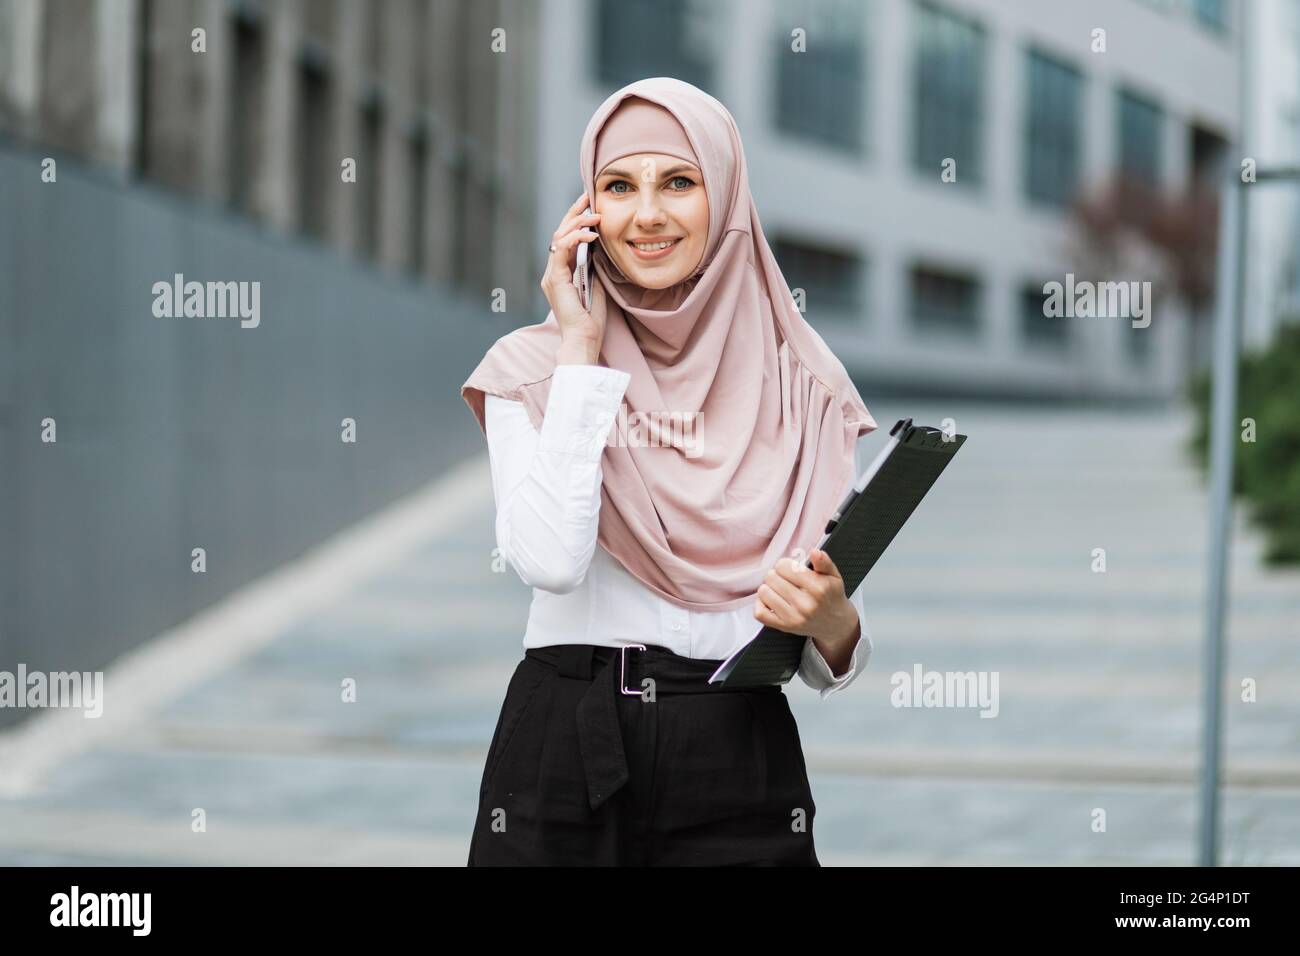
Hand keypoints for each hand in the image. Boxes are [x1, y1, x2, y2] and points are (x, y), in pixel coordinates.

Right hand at [541, 192, 604, 363]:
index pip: (566, 238)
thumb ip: (594, 265)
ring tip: (595, 216)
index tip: (590, 204)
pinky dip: (575, 239)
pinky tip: (591, 235)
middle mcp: (553, 271)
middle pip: (560, 232)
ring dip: (578, 223)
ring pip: (559, 237)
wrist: (584, 339)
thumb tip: (600, 246)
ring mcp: (552, 275)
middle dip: (574, 212)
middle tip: (588, 196)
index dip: (576, 219)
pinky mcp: (555, 279)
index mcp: (561, 272)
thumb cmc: (591, 319)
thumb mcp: (596, 284)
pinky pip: (561, 251)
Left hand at [754, 549, 859, 674]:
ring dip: (769, 587)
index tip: (790, 568)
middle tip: (785, 579)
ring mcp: (794, 617)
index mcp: (818, 589)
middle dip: (777, 574)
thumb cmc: (831, 596)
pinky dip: (761, 603)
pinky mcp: (784, 627)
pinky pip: (760, 613)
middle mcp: (805, 605)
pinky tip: (771, 600)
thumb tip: (815, 551)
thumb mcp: (834, 576)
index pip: (784, 566)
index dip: (785, 564)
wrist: (834, 623)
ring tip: (779, 589)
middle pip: (771, 577)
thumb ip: (824, 562)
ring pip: (764, 592)